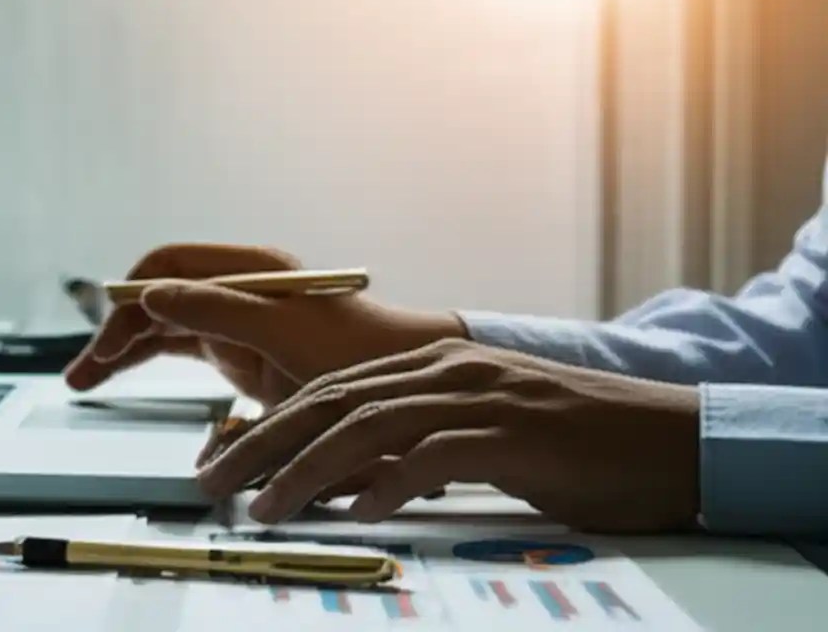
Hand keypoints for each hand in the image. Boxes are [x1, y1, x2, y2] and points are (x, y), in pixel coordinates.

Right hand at [64, 244, 465, 409]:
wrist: (403, 387)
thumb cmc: (356, 356)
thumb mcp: (284, 335)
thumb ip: (216, 310)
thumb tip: (149, 295)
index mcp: (250, 270)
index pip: (168, 266)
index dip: (131, 297)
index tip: (108, 338)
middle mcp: (238, 288)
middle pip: (157, 298)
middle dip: (115, 331)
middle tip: (82, 375)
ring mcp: (237, 319)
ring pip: (162, 325)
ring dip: (123, 349)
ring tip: (83, 381)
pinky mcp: (240, 351)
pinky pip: (180, 348)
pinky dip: (148, 360)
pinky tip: (121, 377)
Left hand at [197, 338, 701, 532]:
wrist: (666, 438)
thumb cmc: (569, 445)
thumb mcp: (478, 436)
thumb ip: (412, 447)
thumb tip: (344, 484)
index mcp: (432, 365)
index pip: (328, 393)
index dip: (266, 425)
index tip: (222, 461)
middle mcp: (446, 370)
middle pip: (330, 403)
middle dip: (261, 443)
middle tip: (212, 482)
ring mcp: (480, 397)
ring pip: (368, 425)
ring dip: (307, 470)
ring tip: (264, 508)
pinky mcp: (514, 434)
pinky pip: (436, 456)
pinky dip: (389, 483)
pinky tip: (357, 512)